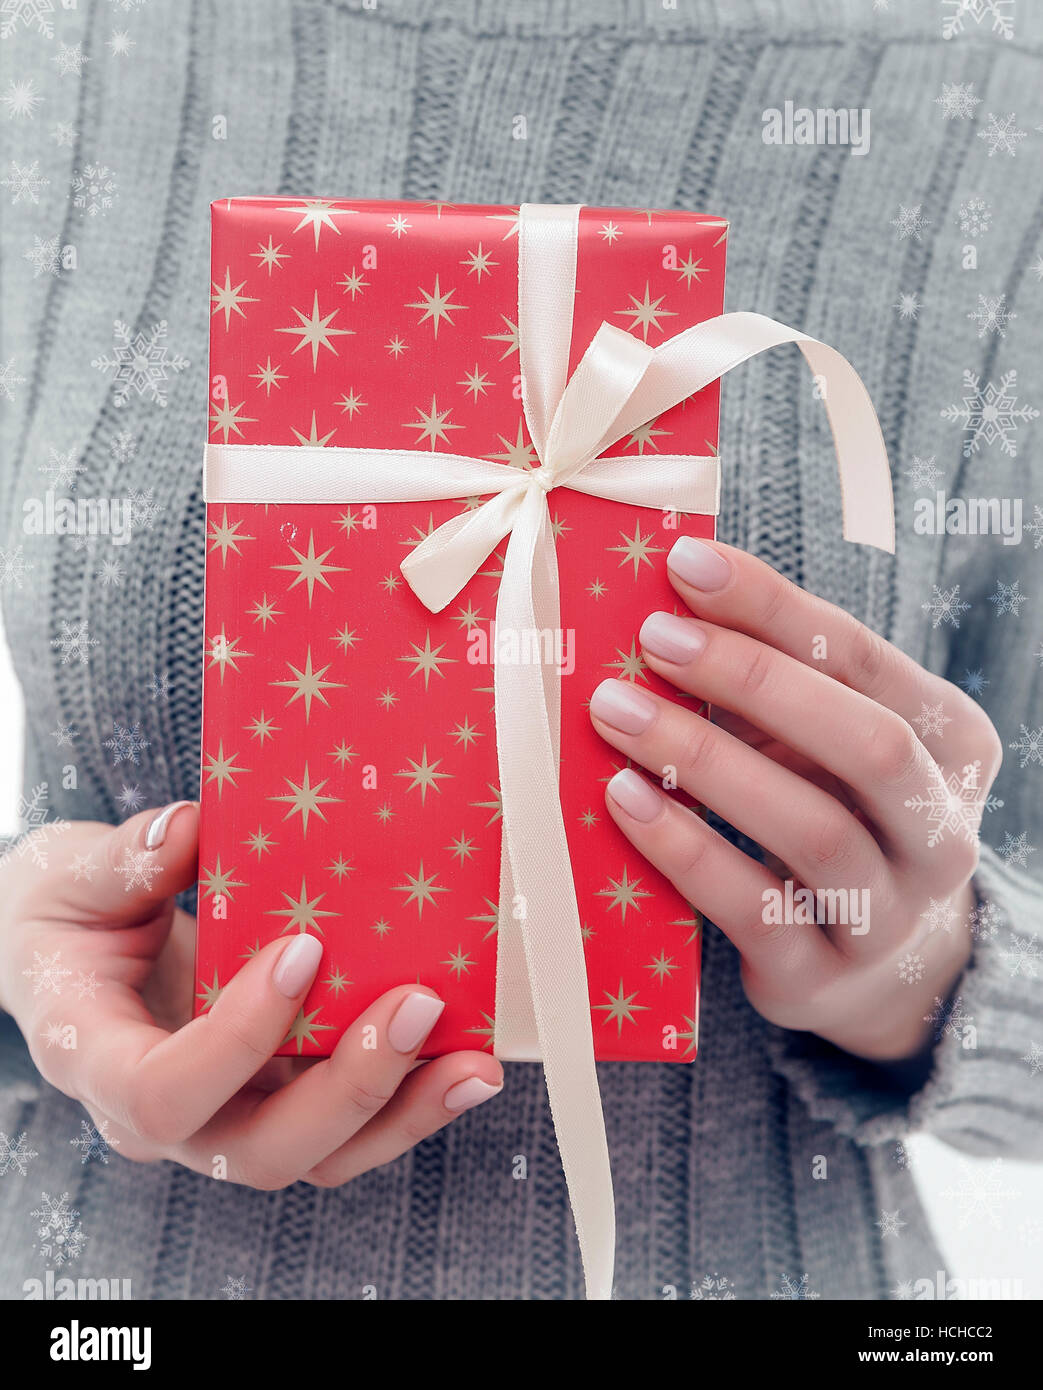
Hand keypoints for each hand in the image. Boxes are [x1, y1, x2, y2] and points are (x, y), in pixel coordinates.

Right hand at [0, 804, 502, 1186]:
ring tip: (474, 1063)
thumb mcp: (68, 876)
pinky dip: (411, 1099)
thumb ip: (122, 861)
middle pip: (262, 1149)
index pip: (164, 1092)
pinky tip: (468, 1057)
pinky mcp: (280, 1097)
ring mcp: (232, 1114)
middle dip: (349, 1087)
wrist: (70, 953)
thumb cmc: (64, 917)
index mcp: (99, 1062)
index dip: (237, 1038)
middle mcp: (172, 1117)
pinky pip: (349, 1123)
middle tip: (415, 1006)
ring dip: (403, 1111)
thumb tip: (190, 830)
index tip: (301, 951)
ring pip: (321, 1154)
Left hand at [590, 537, 1001, 1062]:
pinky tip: (625, 800)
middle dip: (754, 678)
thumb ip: (776, 680)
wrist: (880, 972)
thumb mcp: (828, 743)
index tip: (687, 565)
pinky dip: (686, 849)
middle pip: (866, 742)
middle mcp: (941, 831)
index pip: (866, 659)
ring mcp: (889, 915)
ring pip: (814, 829)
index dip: (775, 608)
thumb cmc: (840, 816)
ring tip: (616, 711)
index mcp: (952, 745)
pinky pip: (755, 909)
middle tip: (654, 639)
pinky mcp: (821, 978)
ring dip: (706, 760)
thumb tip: (671, 602)